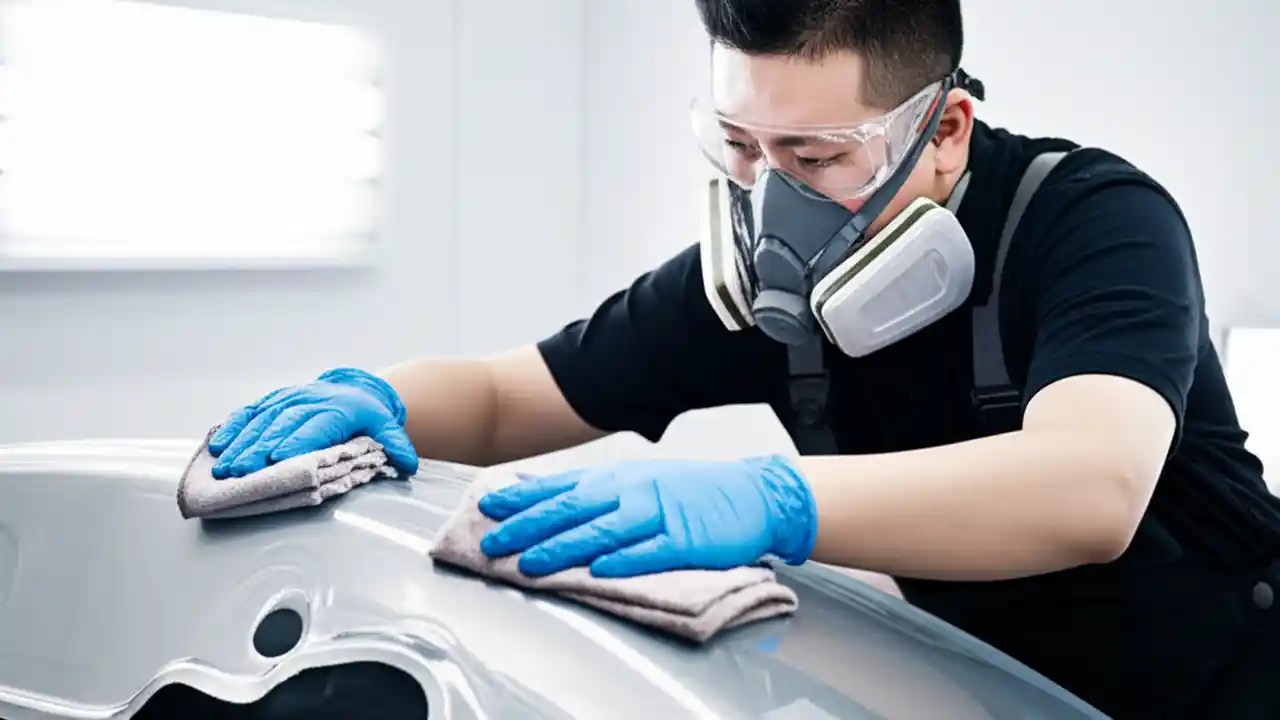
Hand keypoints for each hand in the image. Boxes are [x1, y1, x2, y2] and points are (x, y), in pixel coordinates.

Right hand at [208, 367, 418, 478]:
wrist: (354, 389)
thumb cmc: (368, 415)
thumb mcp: (386, 426)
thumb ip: (395, 445)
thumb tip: (409, 464)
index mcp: (336, 408)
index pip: (314, 426)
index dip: (294, 441)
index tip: (275, 458)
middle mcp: (308, 400)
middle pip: (281, 425)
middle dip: (258, 448)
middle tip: (239, 471)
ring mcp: (287, 398)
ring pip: (261, 420)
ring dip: (240, 443)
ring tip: (224, 467)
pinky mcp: (272, 400)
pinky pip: (249, 412)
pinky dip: (232, 426)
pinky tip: (217, 444)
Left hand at [476, 455, 817, 577]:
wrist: (752, 494)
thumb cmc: (692, 491)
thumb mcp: (639, 482)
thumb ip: (596, 494)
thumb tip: (547, 501)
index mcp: (618, 478)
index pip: (560, 488)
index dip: (522, 499)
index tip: (487, 508)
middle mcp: (632, 491)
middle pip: (571, 510)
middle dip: (528, 527)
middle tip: (493, 542)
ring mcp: (658, 514)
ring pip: (602, 531)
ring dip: (563, 547)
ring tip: (530, 563)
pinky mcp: (684, 540)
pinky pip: (650, 551)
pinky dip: (623, 560)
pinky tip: (599, 570)